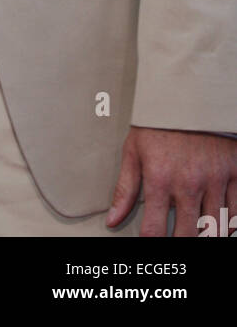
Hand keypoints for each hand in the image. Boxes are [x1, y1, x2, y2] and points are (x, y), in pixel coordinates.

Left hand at [107, 126, 236, 235]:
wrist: (190, 93)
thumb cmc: (159, 122)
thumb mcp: (134, 150)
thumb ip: (125, 189)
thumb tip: (113, 220)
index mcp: (159, 178)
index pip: (154, 230)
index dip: (151, 244)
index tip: (151, 243)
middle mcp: (188, 183)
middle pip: (188, 236)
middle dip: (180, 243)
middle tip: (177, 238)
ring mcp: (215, 179)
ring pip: (215, 229)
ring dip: (206, 236)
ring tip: (197, 232)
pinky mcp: (234, 172)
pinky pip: (236, 213)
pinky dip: (229, 223)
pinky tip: (219, 222)